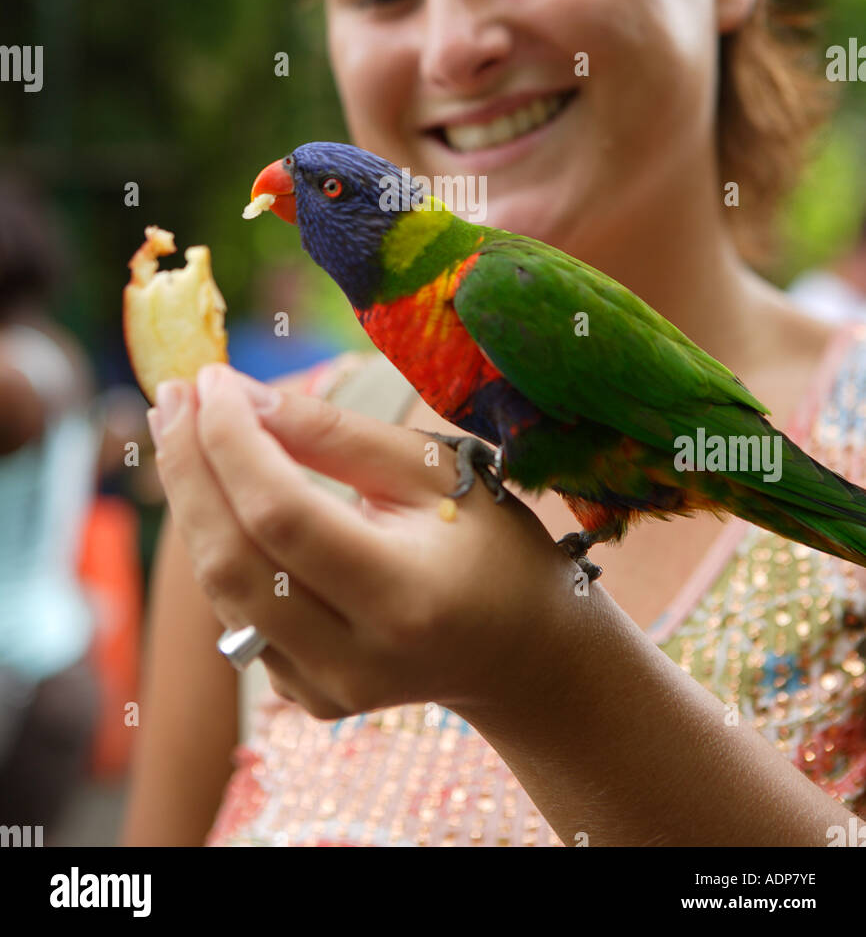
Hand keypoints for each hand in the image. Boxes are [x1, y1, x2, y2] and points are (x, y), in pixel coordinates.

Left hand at [147, 363, 573, 720]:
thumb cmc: (487, 541)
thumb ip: (336, 435)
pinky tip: (217, 486)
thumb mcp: (431, 470)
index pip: (282, 514)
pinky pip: (236, 611)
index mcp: (404, 596)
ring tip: (183, 426)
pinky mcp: (305, 696)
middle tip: (173, 395)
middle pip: (234, 560)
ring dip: (193, 501)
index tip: (210, 379)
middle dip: (191, 468)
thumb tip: (241, 397)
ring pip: (222, 589)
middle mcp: (357, 658)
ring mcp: (326, 688)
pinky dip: (219, 540)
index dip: (233, 441)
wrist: (522, 651)